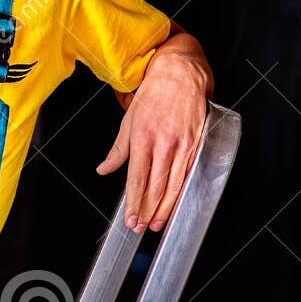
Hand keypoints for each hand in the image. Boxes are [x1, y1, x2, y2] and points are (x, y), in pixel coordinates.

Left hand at [96, 38, 211, 232]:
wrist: (181, 74)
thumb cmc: (154, 94)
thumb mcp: (129, 119)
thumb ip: (118, 149)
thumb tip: (104, 169)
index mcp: (142, 137)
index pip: (136, 178)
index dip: (133, 202)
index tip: (129, 218)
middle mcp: (162, 143)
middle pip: (155, 186)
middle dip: (146, 210)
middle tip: (140, 227)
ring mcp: (181, 145)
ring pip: (173, 184)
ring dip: (164, 208)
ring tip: (156, 223)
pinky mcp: (195, 145)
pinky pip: (187, 174)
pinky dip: (181, 193)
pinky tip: (175, 204)